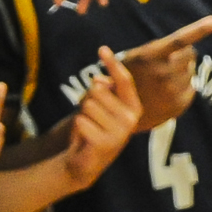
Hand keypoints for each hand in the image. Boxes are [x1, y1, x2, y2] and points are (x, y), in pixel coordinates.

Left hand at [62, 48, 140, 188]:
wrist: (85, 162)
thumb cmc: (94, 130)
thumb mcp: (100, 107)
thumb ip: (103, 91)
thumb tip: (98, 79)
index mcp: (133, 107)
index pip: (124, 81)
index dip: (112, 64)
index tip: (102, 48)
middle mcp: (130, 119)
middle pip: (98, 91)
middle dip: (87, 100)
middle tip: (90, 117)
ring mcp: (119, 132)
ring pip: (88, 104)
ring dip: (82, 114)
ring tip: (89, 127)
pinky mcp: (105, 143)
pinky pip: (81, 120)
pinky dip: (78, 126)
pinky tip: (84, 137)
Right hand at [120, 16, 211, 130]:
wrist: (118, 114)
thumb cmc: (124, 79)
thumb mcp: (131, 59)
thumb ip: (156, 50)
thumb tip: (188, 45)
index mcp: (149, 56)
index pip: (179, 40)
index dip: (199, 29)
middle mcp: (164, 72)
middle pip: (190, 53)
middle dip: (182, 54)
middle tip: (165, 62)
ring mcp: (173, 90)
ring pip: (190, 71)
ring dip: (181, 71)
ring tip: (161, 80)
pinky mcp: (180, 104)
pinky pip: (191, 87)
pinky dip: (182, 86)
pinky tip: (166, 92)